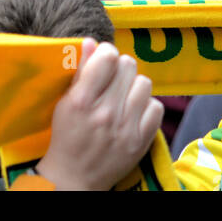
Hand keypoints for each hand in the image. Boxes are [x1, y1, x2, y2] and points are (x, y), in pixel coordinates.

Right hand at [35, 39, 163, 189]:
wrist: (75, 178)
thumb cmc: (67, 136)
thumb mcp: (65, 103)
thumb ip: (80, 72)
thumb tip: (92, 42)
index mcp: (82, 101)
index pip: (108, 57)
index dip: (106, 54)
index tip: (103, 61)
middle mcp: (105, 113)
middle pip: (128, 65)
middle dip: (120, 69)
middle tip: (112, 81)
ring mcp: (126, 128)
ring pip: (144, 83)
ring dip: (134, 86)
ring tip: (123, 96)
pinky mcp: (141, 141)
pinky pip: (156, 106)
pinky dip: (146, 106)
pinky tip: (134, 112)